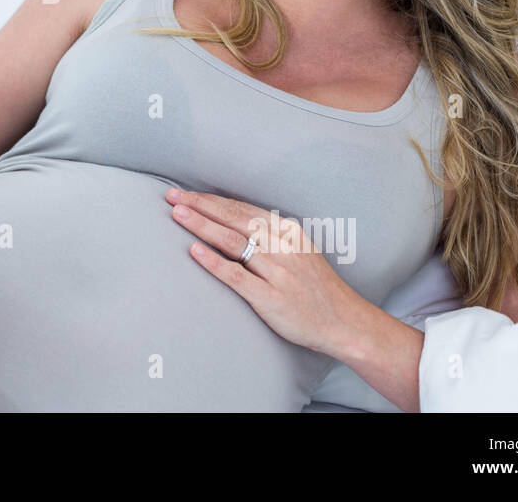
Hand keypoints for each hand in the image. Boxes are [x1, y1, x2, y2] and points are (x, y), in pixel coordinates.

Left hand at [165, 187, 368, 354]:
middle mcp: (282, 247)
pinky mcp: (272, 298)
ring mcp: (278, 272)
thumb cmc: (316, 287)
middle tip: (172, 197)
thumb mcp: (299, 251)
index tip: (186, 194)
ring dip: (202, 225)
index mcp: (288, 232)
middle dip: (200, 206)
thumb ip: (271, 236)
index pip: (241, 210)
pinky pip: (238, 277)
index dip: (212, 200)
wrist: (345, 323)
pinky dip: (214, 262)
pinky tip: (194, 251)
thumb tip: (233, 220)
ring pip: (233, 242)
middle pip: (234, 220)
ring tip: (177, 214)